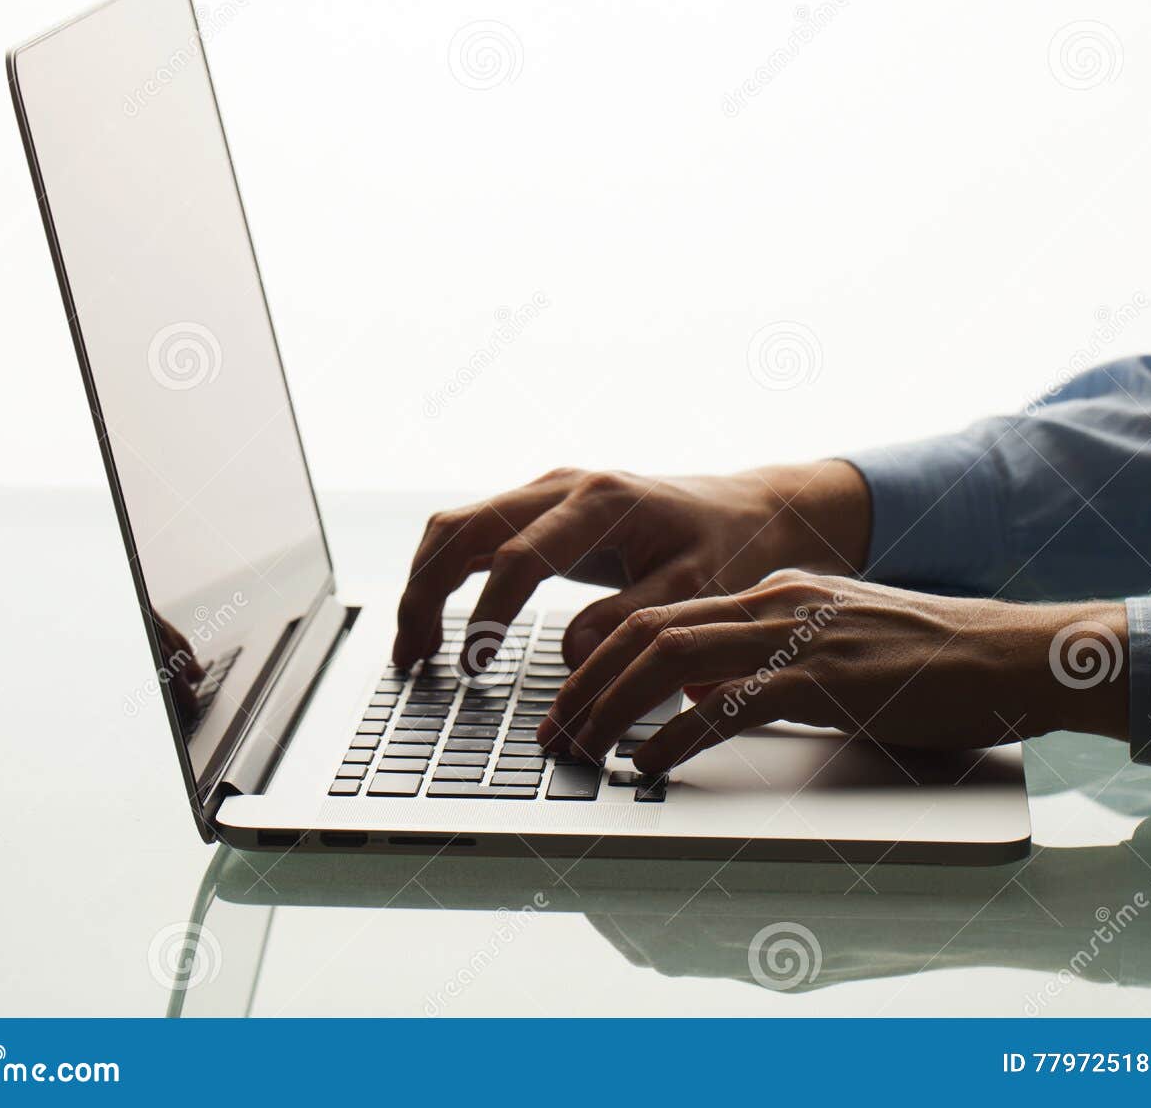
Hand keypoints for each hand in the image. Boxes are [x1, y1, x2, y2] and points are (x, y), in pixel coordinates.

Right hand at [393, 461, 870, 668]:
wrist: (738, 510)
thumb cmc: (723, 549)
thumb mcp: (695, 588)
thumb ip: (634, 618)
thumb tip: (572, 655)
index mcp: (600, 501)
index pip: (519, 556)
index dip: (488, 613)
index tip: (473, 665)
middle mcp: (561, 485)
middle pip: (462, 529)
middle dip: (425, 593)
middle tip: (412, 658)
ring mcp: (544, 492)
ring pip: (454, 526)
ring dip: (422, 584)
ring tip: (411, 651)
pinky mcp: (538, 508)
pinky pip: (472, 535)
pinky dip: (442, 576)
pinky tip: (434, 625)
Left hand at [536, 571, 1129, 770]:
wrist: (1014, 653)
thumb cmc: (934, 660)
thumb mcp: (839, 642)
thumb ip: (772, 658)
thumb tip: (706, 695)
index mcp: (777, 592)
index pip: (665, 613)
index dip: (605, 657)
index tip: (571, 698)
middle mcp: (776, 603)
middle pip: (648, 632)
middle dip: (586, 684)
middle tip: (553, 732)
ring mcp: (798, 637)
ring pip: (670, 660)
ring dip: (612, 709)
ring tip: (582, 751)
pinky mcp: (823, 681)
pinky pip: (725, 707)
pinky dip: (673, 740)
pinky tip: (649, 768)